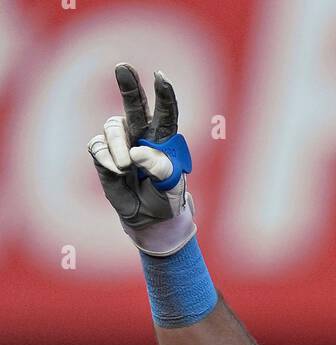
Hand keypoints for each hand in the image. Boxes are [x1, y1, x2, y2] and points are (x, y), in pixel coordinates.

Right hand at [87, 64, 195, 255]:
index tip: (159, 77)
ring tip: (127, 168)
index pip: (165, 112)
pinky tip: (117, 172)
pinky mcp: (104, 154)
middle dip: (128, 85)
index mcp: (164, 137)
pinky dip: (107, 159)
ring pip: (113, 127)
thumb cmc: (165, 198)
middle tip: (122, 68)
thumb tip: (137, 152)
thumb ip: (160, 168)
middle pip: (134, 104)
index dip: (163, 94)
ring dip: (119, 147)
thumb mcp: (171, 187)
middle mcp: (141, 133)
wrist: (149, 218)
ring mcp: (121, 141)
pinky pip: (99, 147)